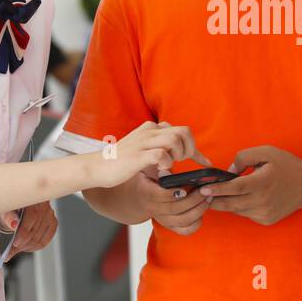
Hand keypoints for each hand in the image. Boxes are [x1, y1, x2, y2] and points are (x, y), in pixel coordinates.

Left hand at [0, 201, 58, 260]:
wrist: (19, 204)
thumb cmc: (11, 207)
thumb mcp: (6, 209)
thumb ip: (9, 216)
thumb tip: (14, 224)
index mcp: (33, 200)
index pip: (32, 218)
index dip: (23, 234)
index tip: (15, 244)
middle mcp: (44, 207)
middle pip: (35, 231)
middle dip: (22, 244)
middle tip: (11, 252)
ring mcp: (50, 215)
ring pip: (40, 238)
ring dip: (27, 247)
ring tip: (17, 250)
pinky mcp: (53, 222)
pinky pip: (45, 240)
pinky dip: (35, 247)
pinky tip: (27, 248)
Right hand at [89, 121, 208, 189]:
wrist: (96, 168)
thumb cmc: (121, 163)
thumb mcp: (144, 152)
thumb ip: (161, 150)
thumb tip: (180, 156)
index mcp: (151, 129)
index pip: (182, 131)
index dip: (196, 149)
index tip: (205, 163)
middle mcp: (149, 131)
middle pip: (183, 131)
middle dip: (189, 149)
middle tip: (182, 163)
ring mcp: (143, 142)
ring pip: (175, 139)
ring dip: (178, 155)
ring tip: (169, 166)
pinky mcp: (137, 155)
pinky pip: (161, 154)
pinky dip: (166, 163)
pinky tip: (160, 171)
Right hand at [131, 166, 212, 235]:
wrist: (141, 195)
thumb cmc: (151, 177)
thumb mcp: (152, 169)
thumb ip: (160, 168)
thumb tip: (168, 172)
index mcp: (147, 193)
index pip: (159, 196)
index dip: (172, 194)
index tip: (184, 189)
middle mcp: (154, 209)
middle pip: (175, 209)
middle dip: (193, 199)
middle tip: (205, 190)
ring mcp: (163, 220)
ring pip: (182, 221)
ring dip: (199, 210)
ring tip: (208, 198)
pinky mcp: (171, 226)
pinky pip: (186, 230)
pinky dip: (197, 222)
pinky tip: (203, 209)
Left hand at [200, 145, 301, 225]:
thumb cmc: (285, 165)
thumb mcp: (266, 152)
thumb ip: (244, 157)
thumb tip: (229, 171)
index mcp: (263, 182)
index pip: (235, 188)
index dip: (218, 189)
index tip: (203, 189)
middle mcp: (263, 201)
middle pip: (231, 203)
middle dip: (214, 200)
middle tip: (202, 194)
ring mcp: (265, 213)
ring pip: (237, 210)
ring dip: (227, 202)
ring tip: (220, 193)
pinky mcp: (266, 220)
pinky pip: (246, 214)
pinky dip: (240, 206)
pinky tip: (245, 197)